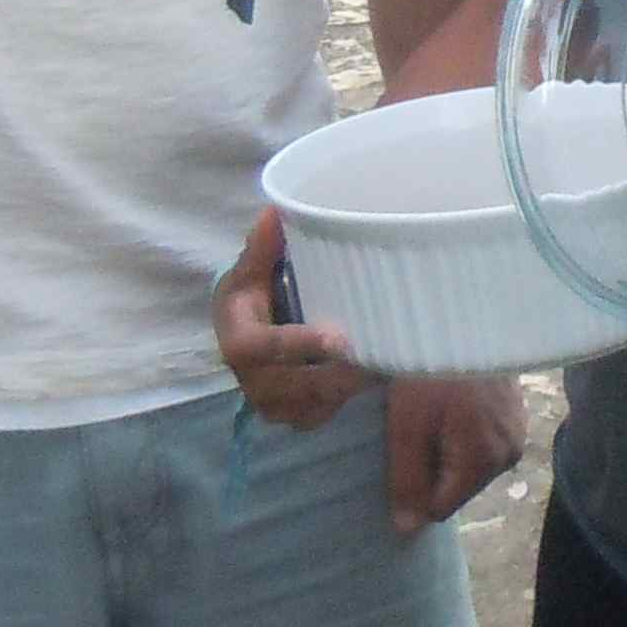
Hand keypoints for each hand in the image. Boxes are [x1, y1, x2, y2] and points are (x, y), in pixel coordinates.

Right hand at [212, 207, 370, 431]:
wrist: (241, 338)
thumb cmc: (250, 297)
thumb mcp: (250, 271)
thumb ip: (263, 246)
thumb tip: (276, 210)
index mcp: (238, 340)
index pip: (265, 347)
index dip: (301, 344)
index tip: (340, 339)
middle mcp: (252, 380)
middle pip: (299, 386)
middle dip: (340, 375)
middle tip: (380, 357)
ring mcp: (274, 404)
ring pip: (317, 405)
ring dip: (351, 388)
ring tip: (387, 363)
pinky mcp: (295, 416)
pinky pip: (326, 413)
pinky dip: (349, 398)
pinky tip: (375, 375)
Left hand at [383, 372, 524, 533]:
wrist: (468, 312)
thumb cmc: (433, 367)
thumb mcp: (408, 424)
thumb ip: (407, 479)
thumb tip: (407, 530)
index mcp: (483, 463)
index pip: (441, 507)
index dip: (412, 486)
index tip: (398, 449)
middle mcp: (509, 454)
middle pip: (457, 485)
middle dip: (431, 464)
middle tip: (414, 422)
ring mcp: (517, 432)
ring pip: (469, 462)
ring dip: (446, 444)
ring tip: (432, 407)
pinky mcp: (517, 411)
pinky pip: (483, 438)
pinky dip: (462, 427)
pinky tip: (451, 399)